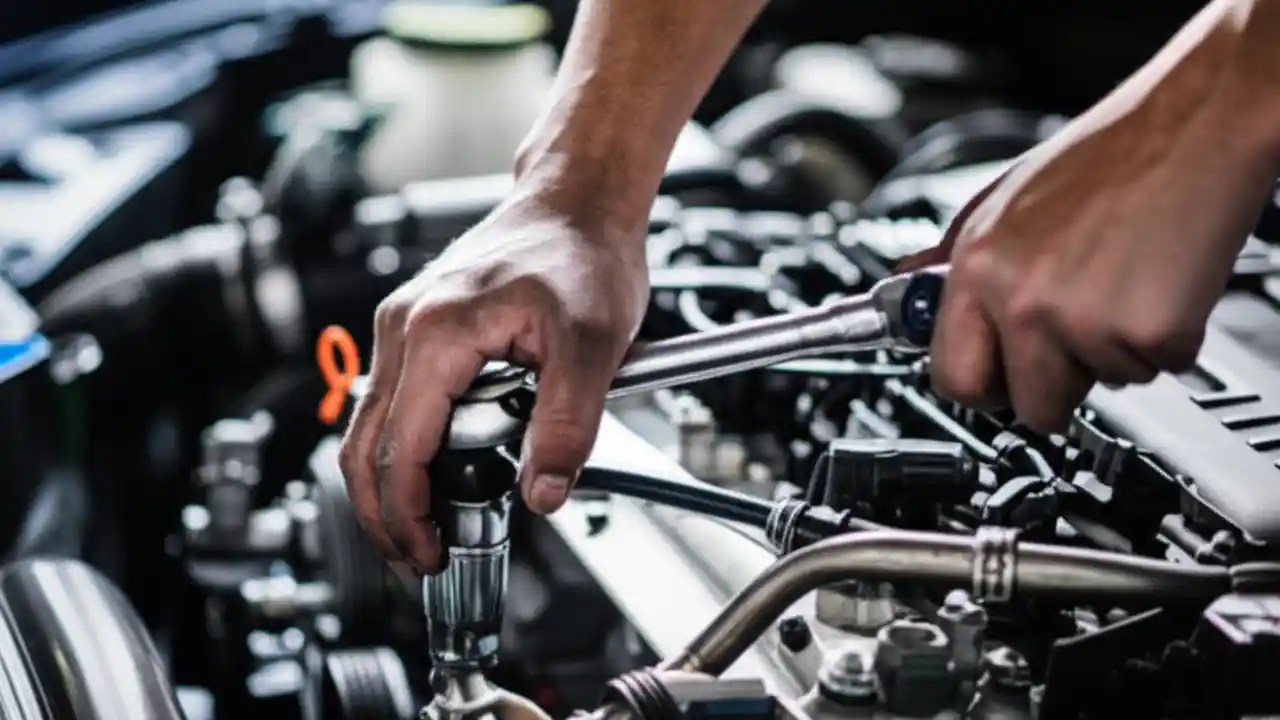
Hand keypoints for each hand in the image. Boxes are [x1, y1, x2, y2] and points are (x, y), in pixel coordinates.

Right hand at [339, 195, 648, 571]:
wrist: (576, 202)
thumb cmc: (582, 255)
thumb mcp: (593, 347)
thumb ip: (568, 426)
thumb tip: (542, 493)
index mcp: (437, 333)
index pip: (400, 449)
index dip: (409, 513)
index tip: (429, 553)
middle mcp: (404, 327)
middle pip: (363, 445)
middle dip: (383, 514)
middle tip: (415, 559)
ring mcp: (403, 325)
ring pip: (369, 426)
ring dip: (386, 485)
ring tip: (420, 530)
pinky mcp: (415, 328)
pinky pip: (390, 401)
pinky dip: (399, 449)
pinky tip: (430, 477)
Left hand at [900, 89, 1278, 431]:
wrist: (1197, 121)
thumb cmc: (1109, 157)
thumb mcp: (1004, 197)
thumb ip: (953, 255)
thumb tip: (907, 285)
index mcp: (977, 265)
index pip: (952, 377)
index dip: (982, 386)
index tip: (998, 381)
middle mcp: (1020, 298)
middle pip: (1026, 407)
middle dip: (1053, 387)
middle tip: (1079, 331)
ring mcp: (1082, 320)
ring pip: (1096, 390)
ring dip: (1113, 356)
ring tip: (1123, 285)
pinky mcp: (1148, 333)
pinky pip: (1154, 372)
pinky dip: (1165, 342)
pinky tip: (1161, 285)